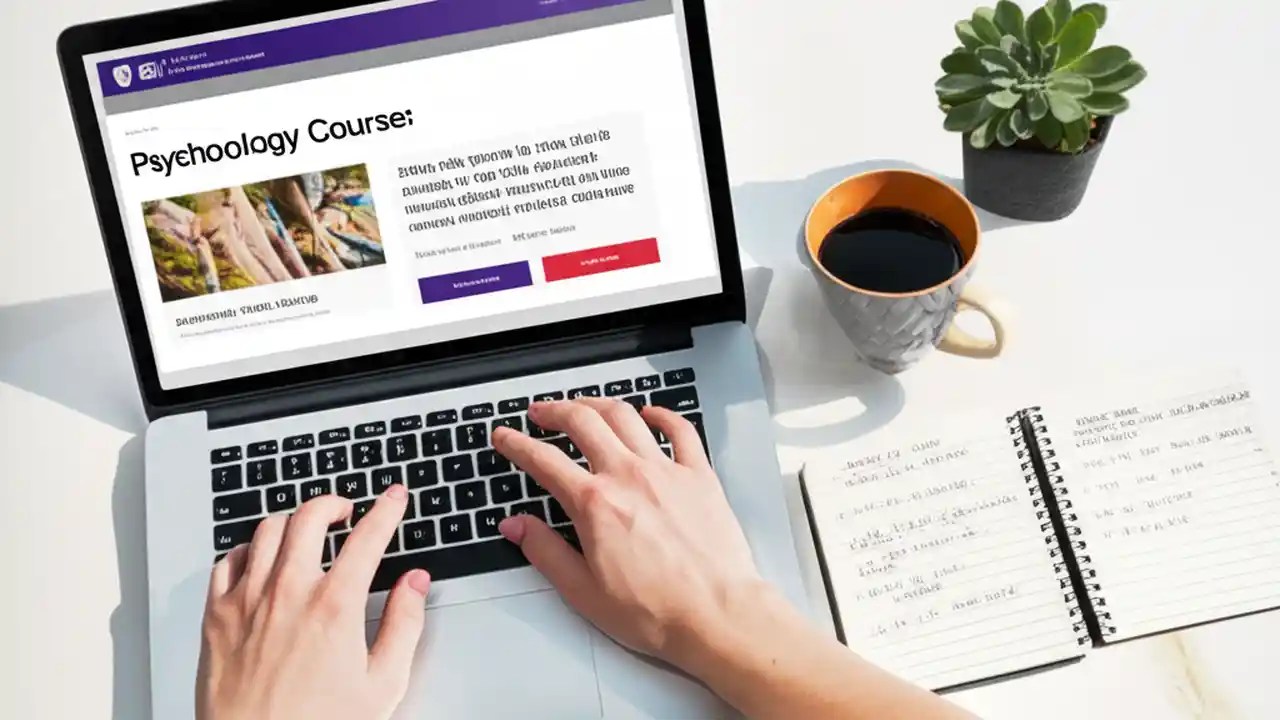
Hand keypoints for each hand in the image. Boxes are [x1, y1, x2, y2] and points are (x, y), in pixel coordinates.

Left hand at [198, 485, 429, 719]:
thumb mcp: (382, 684)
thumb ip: (404, 625)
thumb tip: (415, 585)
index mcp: (334, 606)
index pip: (368, 537)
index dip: (386, 510)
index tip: (393, 498)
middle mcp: (289, 592)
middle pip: (310, 517)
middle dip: (334, 503)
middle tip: (346, 510)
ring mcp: (248, 601)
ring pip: (267, 530)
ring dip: (292, 520)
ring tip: (306, 528)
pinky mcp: (216, 616)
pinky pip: (227, 560)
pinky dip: (247, 548)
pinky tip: (259, 557)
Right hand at [491, 399, 767, 667]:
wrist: (716, 615)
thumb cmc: (657, 611)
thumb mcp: (583, 591)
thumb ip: (545, 551)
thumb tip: (516, 527)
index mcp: (595, 505)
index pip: (544, 461)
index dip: (517, 445)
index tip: (505, 437)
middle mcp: (629, 477)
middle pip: (583, 423)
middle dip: (554, 411)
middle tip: (540, 413)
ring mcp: (666, 472)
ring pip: (626, 417)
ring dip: (598, 404)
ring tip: (584, 405)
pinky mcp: (699, 476)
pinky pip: (680, 430)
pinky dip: (662, 415)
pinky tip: (650, 414)